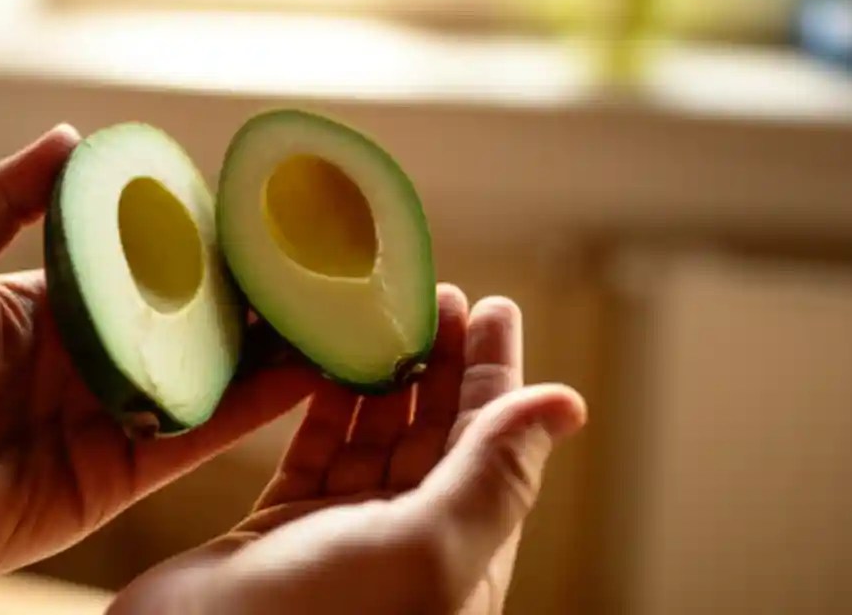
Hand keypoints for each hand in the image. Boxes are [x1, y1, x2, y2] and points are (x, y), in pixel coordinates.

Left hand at [0, 127, 316, 610]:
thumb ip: (5, 200)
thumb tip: (73, 134)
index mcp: (58, 304)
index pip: (149, 261)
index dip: (203, 238)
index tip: (261, 211)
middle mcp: (97, 357)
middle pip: (195, 318)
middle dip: (255, 293)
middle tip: (322, 262)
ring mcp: (117, 415)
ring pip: (213, 374)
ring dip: (274, 348)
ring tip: (337, 314)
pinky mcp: (127, 472)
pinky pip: (202, 434)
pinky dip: (257, 406)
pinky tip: (306, 372)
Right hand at [112, 287, 587, 614]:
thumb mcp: (428, 550)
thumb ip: (494, 474)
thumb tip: (570, 402)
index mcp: (460, 559)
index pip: (493, 450)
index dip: (497, 377)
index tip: (494, 308)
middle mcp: (409, 548)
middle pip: (438, 437)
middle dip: (444, 364)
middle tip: (438, 292)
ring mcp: (343, 538)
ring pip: (376, 439)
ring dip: (386, 376)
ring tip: (387, 310)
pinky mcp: (281, 531)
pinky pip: (314, 452)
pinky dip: (325, 405)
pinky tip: (329, 358)